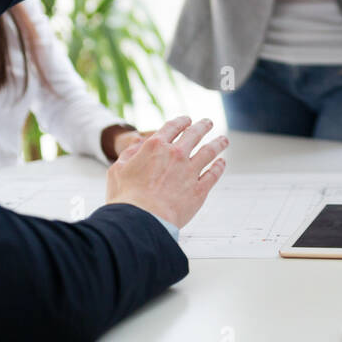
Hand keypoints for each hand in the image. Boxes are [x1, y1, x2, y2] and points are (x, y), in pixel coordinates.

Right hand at [105, 115, 227, 228]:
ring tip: (223, 140)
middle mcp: (175, 155)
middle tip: (208, 123)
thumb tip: (138, 146)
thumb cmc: (126, 198)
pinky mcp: (199, 189)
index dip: (181, 121)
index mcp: (155, 147)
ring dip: (218, 143)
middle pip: (194, 134)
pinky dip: (219, 167)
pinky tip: (222, 163)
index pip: (172, 127)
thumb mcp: (118, 170)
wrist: (141, 221)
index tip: (187, 120)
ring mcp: (190, 171)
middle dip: (203, 126)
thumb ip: (129, 155)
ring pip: (209, 151)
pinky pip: (213, 174)